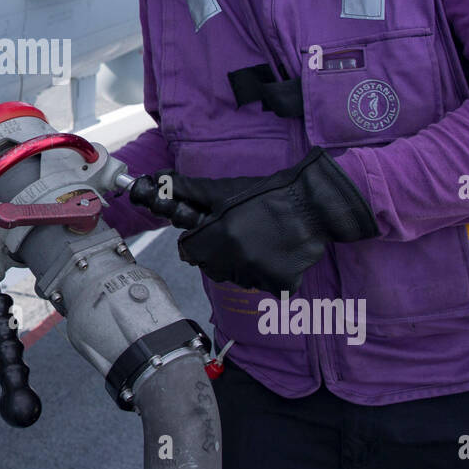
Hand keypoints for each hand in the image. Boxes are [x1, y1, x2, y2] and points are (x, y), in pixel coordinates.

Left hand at [133, 149, 377, 291]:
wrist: (311, 203)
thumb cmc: (265, 193)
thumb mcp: (221, 190)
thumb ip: (187, 191)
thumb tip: (157, 182)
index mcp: (219, 235)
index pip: (188, 252)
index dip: (196, 240)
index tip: (209, 232)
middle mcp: (238, 258)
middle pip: (211, 267)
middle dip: (218, 253)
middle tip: (238, 234)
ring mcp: (261, 274)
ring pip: (237, 278)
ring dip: (243, 265)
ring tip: (259, 241)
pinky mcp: (282, 284)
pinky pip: (265, 286)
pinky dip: (269, 275)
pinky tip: (276, 253)